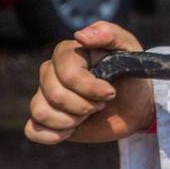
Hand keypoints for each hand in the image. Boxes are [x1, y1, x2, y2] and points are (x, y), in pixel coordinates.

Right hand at [24, 21, 154, 144]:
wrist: (136, 104)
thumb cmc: (131, 73)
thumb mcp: (129, 49)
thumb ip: (109, 34)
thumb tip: (80, 35)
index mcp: (66, 53)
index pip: (66, 73)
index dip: (89, 88)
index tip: (110, 93)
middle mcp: (50, 73)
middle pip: (54, 95)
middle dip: (85, 105)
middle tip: (102, 103)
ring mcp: (45, 96)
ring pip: (42, 112)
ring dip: (73, 120)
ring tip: (89, 113)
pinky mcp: (47, 120)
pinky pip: (33, 130)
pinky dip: (53, 135)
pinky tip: (73, 130)